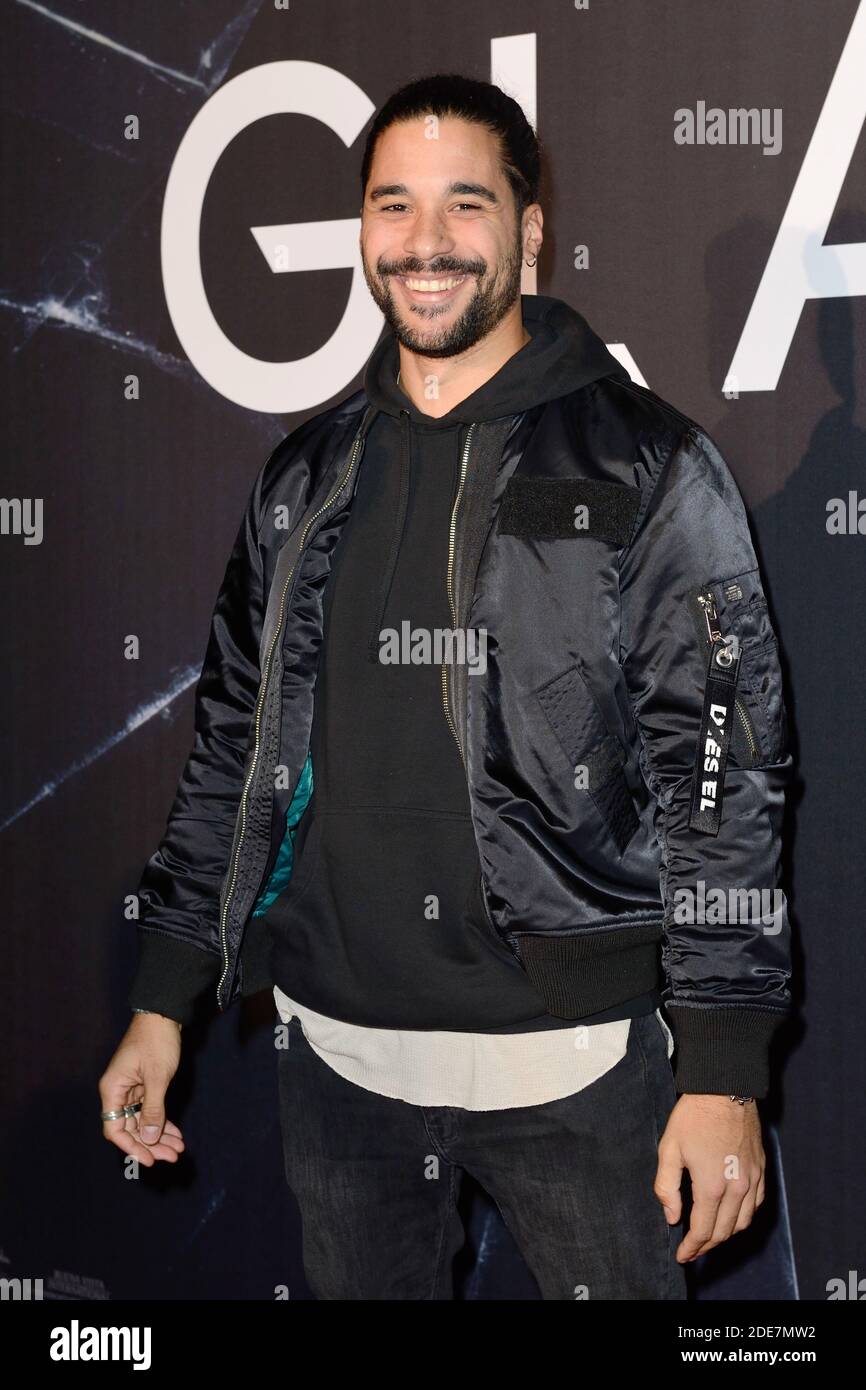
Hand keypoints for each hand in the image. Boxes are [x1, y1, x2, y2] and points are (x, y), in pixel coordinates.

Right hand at [98, 1013, 184, 1167]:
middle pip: (130, 1128)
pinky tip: (175, 1133)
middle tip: (172, 1156)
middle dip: (151, 1143)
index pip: (114, 1129)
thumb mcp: (157, 1077)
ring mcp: (131, 1089)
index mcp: (112, 1089)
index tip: (150, 1159)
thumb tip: (149, 1139)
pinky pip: (150, 1110)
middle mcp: (118, 1092)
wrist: (163, 1015)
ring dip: (159, 1135)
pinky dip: (162, 1121)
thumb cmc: (156, 1042)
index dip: (131, 1147)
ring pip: (142, 1121)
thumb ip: (153, 1109)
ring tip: (178, 1148)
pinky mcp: (143, 1085)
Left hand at [654, 1094, 765, 1261]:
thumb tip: (672, 1217)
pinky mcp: (761, 1169)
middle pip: (724, 1232)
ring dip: (726, 1235)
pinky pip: (757, 1205)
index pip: (703, 1231)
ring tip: (710, 1237)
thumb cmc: (694, 1117)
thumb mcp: (669, 1148)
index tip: (682, 1256)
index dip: (692, 1248)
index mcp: (712, 1186)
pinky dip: (744, 1218)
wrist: (725, 1089)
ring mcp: (753, 1179)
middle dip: (707, 1246)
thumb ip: (667, 1187)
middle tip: (692, 1250)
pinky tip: (732, 1216)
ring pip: (743, 1222)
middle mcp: (737, 1188)